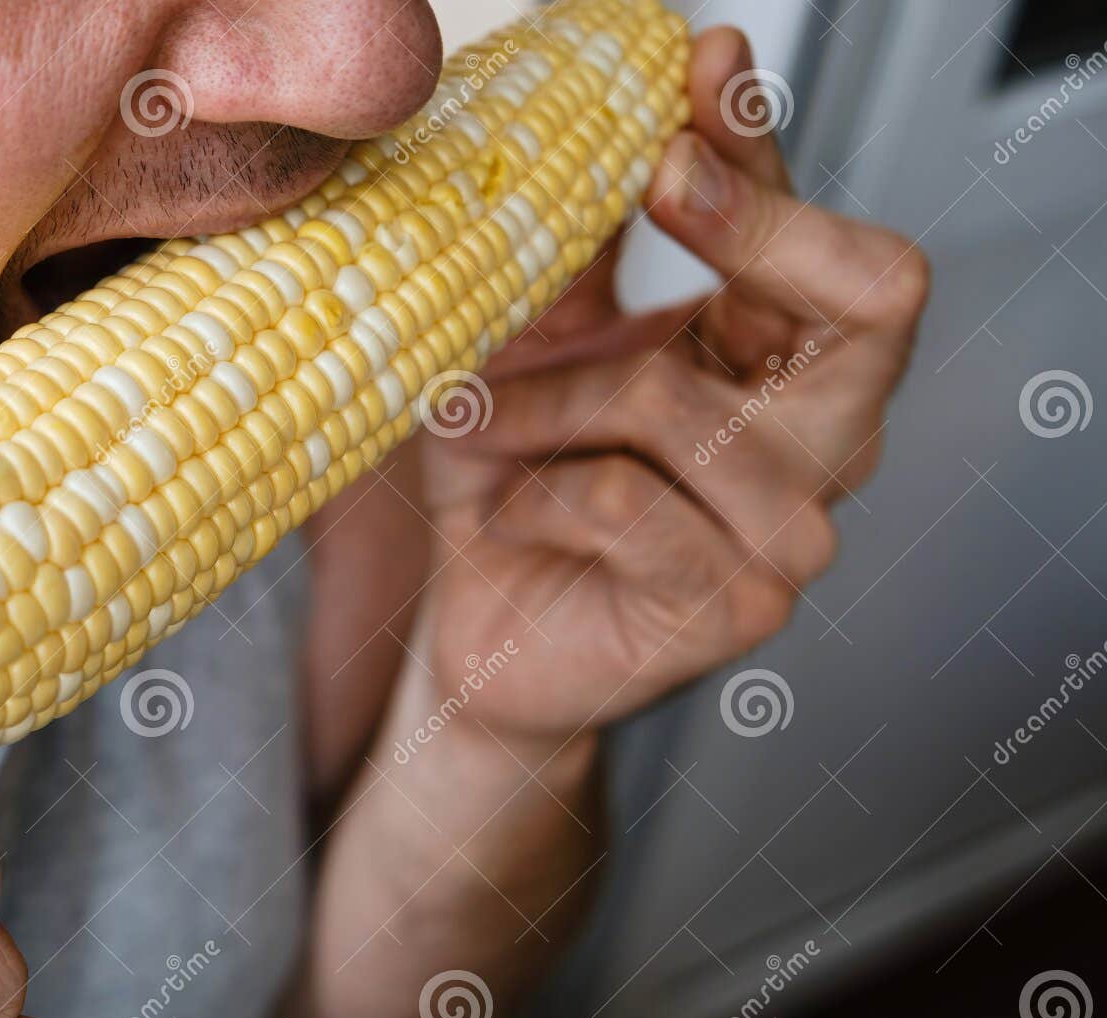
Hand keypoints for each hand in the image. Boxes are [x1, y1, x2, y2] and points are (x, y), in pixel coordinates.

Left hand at [418, 28, 929, 745]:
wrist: (483, 618)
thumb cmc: (518, 478)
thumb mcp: (541, 339)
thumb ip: (584, 237)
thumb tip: (612, 97)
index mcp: (790, 364)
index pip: (835, 242)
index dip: (772, 155)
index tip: (700, 68)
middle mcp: (821, 444)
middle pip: (874, 305)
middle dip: (751, 223)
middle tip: (647, 172)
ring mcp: (791, 535)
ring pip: (682, 403)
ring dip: (549, 395)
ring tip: (472, 410)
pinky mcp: (732, 608)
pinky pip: (621, 500)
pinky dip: (535, 488)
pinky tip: (507, 511)